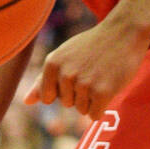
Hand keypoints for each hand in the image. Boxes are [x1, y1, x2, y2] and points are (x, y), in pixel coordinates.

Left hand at [24, 16, 149, 118]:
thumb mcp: (64, 56)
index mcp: (52, 63)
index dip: (63, 88)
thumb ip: (44, 80)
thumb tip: (26, 102)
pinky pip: (94, 115)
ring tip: (100, 75)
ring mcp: (83, 83)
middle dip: (79, 93)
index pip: (49, 97)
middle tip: (91, 70)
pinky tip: (108, 86)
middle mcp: (65, 74)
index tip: (75, 71)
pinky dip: (102, 106)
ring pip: (81, 110)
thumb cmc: (91, 46)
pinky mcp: (102, 92)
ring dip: (92, 99)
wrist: (122, 33)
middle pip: (67, 104)